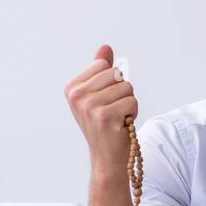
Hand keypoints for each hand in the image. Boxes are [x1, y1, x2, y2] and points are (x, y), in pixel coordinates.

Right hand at [65, 45, 138, 205]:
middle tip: (114, 110)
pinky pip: (132, 101)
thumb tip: (105, 47)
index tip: (105, 99)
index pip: (104, 65)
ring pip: (126, 88)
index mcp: (72, 87)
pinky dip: (132, 113)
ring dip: (128, 103)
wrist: (107, 157)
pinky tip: (121, 125)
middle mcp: (77, 95)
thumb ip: (102, 70)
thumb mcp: (101, 94)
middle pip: (116, 74)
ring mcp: (89, 106)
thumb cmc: (106, 124)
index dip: (112, 81)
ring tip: (117, 118)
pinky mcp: (104, 116)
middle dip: (122, 92)